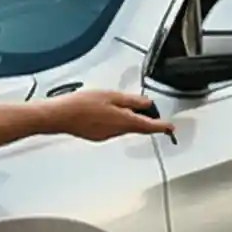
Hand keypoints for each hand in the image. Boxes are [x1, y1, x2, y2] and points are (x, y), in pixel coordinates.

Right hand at [44, 90, 173, 140]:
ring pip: (124, 127)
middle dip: (144, 118)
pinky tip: (104, 111)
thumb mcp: (111, 96)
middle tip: (147, 109)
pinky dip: (115, 120)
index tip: (170, 128)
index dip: (162, 126)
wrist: (60, 116)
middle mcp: (117, 131)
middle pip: (137, 126)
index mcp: (124, 121)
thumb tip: (146, 103)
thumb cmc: (81, 105)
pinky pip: (113, 128)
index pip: (149, 126)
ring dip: (128, 118)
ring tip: (119, 104)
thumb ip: (131, 100)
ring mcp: (107, 135)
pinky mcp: (98, 135)